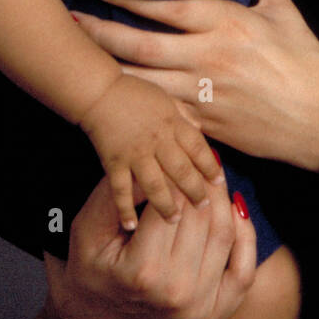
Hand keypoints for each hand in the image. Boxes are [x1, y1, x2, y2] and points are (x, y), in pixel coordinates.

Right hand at [45, 172, 255, 318]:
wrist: (93, 317)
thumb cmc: (90, 266)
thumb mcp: (88, 227)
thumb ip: (117, 194)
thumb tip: (153, 164)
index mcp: (142, 271)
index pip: (173, 204)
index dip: (178, 173)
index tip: (179, 153)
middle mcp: (174, 291)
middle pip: (202, 217)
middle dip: (203, 181)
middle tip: (204, 156)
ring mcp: (198, 307)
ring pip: (225, 235)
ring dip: (223, 199)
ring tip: (215, 175)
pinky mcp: (213, 313)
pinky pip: (244, 269)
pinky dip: (246, 235)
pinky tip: (236, 208)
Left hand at [72, 0, 318, 172]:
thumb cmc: (307, 64)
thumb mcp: (287, 14)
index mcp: (229, 24)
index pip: (168, 7)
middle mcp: (210, 59)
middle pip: (142, 47)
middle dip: (101, 34)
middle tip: (70, 22)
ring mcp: (205, 96)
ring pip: (143, 84)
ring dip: (108, 72)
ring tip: (78, 60)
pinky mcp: (204, 127)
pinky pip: (161, 115)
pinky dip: (136, 106)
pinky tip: (113, 100)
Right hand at [78, 72, 220, 230]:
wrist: (100, 92)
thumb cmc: (135, 93)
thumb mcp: (166, 100)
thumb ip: (182, 118)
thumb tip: (201, 130)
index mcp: (173, 123)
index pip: (197, 148)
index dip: (210, 166)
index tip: (219, 182)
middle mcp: (158, 140)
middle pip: (181, 170)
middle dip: (194, 190)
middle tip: (203, 207)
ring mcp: (135, 153)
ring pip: (155, 184)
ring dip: (166, 204)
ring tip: (173, 220)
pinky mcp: (114, 162)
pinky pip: (121, 190)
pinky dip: (125, 209)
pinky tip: (131, 226)